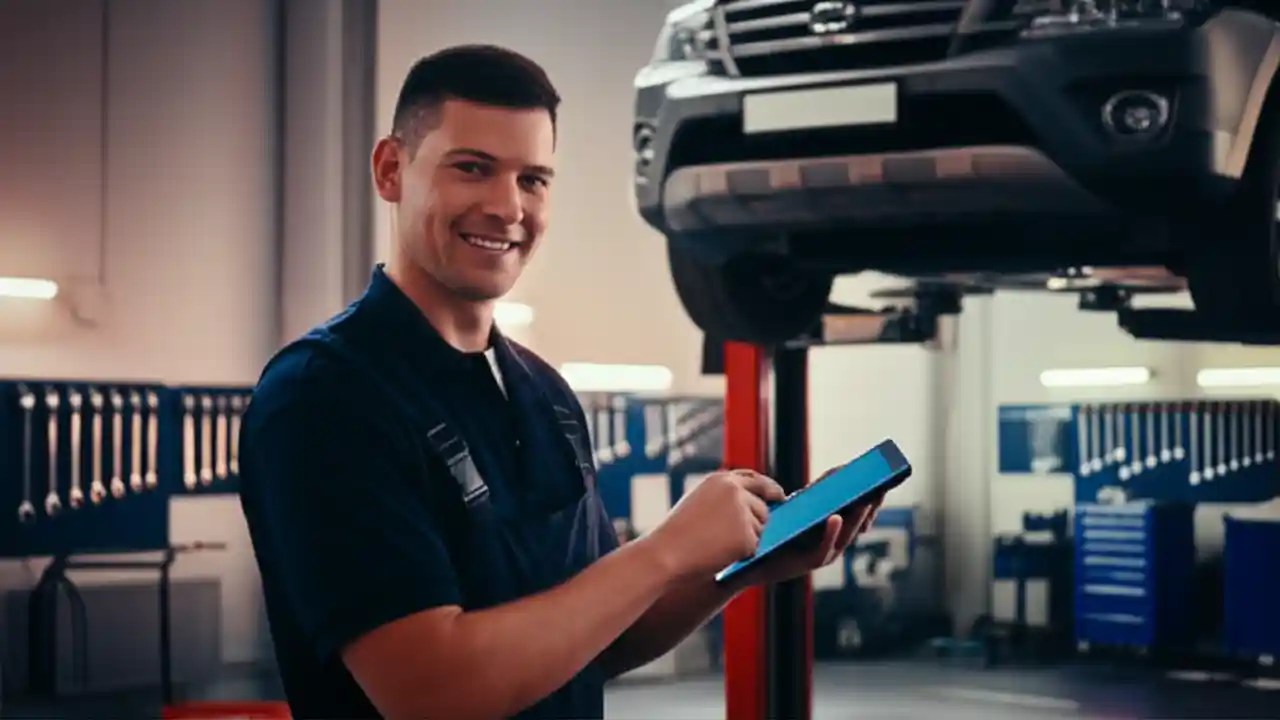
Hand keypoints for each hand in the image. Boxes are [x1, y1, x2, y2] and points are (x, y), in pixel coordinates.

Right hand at [644, 469, 785, 583]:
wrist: (666, 554)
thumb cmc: (677, 534)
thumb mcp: (700, 502)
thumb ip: (726, 498)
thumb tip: (755, 505)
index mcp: (722, 479)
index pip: (756, 479)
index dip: (770, 488)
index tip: (778, 495)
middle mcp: (736, 491)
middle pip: (763, 507)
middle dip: (755, 521)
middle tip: (733, 536)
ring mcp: (743, 512)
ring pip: (760, 529)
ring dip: (746, 539)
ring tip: (715, 543)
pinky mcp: (748, 536)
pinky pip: (754, 547)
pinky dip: (741, 554)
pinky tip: (718, 554)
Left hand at [734, 470, 885, 588]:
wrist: (744, 560)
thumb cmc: (768, 532)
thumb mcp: (792, 508)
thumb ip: (812, 495)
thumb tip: (836, 472)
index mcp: (827, 526)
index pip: (853, 508)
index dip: (869, 495)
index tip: (882, 478)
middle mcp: (828, 541)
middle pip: (856, 522)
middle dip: (870, 505)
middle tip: (881, 486)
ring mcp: (819, 553)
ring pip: (844, 536)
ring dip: (857, 518)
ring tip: (866, 499)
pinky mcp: (806, 563)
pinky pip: (823, 548)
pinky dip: (831, 533)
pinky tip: (835, 517)